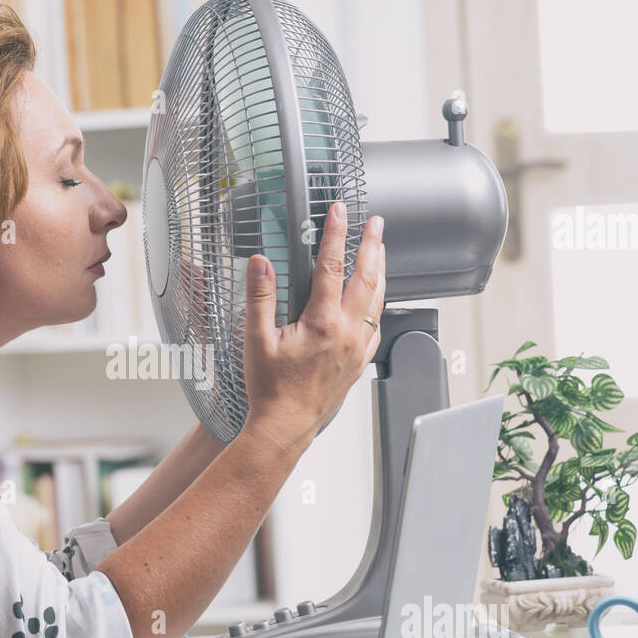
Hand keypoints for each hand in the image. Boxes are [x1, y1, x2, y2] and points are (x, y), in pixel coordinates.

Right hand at [241, 201, 385, 450]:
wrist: (285, 426)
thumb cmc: (270, 388)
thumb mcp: (256, 339)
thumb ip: (260, 297)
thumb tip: (260, 262)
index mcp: (322, 323)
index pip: (332, 266)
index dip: (336, 234)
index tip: (339, 211)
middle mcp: (346, 333)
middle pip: (366, 278)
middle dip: (372, 245)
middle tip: (376, 223)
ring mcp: (357, 349)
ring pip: (377, 301)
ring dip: (380, 272)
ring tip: (380, 251)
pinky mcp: (358, 363)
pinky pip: (376, 327)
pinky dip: (378, 306)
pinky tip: (375, 300)